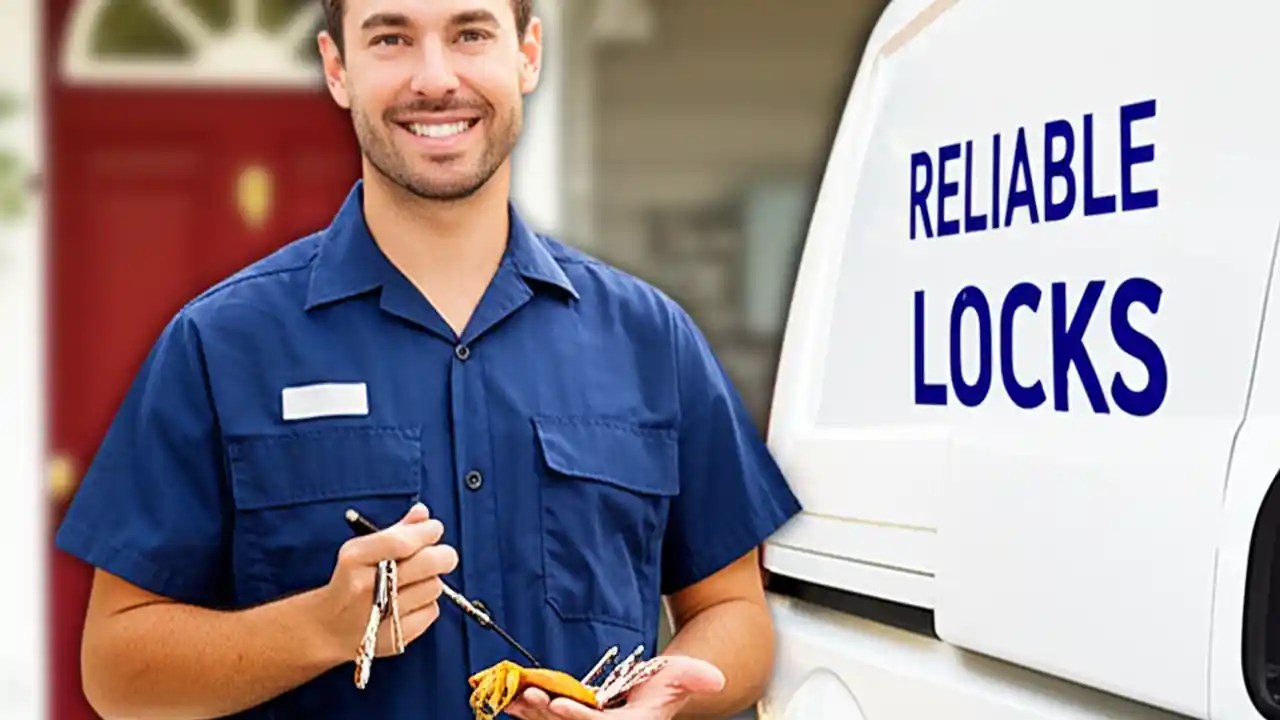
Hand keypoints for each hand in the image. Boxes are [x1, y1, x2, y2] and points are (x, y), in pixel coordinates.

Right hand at [312, 503, 458, 661]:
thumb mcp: (363, 550)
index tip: (434, 529)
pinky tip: (410, 602)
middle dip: (443, 555)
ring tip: (415, 581)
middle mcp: (366, 587)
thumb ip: (396, 530)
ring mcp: (380, 615)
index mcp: (356, 558)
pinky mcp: (394, 638)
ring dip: (431, 580)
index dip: (426, 532)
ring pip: (433, 587)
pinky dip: (427, 604)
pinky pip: (431, 611)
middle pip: (427, 564)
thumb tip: (423, 514)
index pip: (402, 541)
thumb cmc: (350, 581)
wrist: (328, 627)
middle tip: (442, 555)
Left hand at [503, 655, 725, 719]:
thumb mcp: (682, 676)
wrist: (651, 691)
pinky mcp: (569, 717)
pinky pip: (545, 715)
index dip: (579, 719)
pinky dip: (526, 707)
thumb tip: (715, 679)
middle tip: (530, 695)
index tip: (560, 704)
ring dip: (532, 711)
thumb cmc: (665, 685)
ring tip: (513, 695)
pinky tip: (509, 697)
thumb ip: (695, 676)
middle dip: (548, 714)